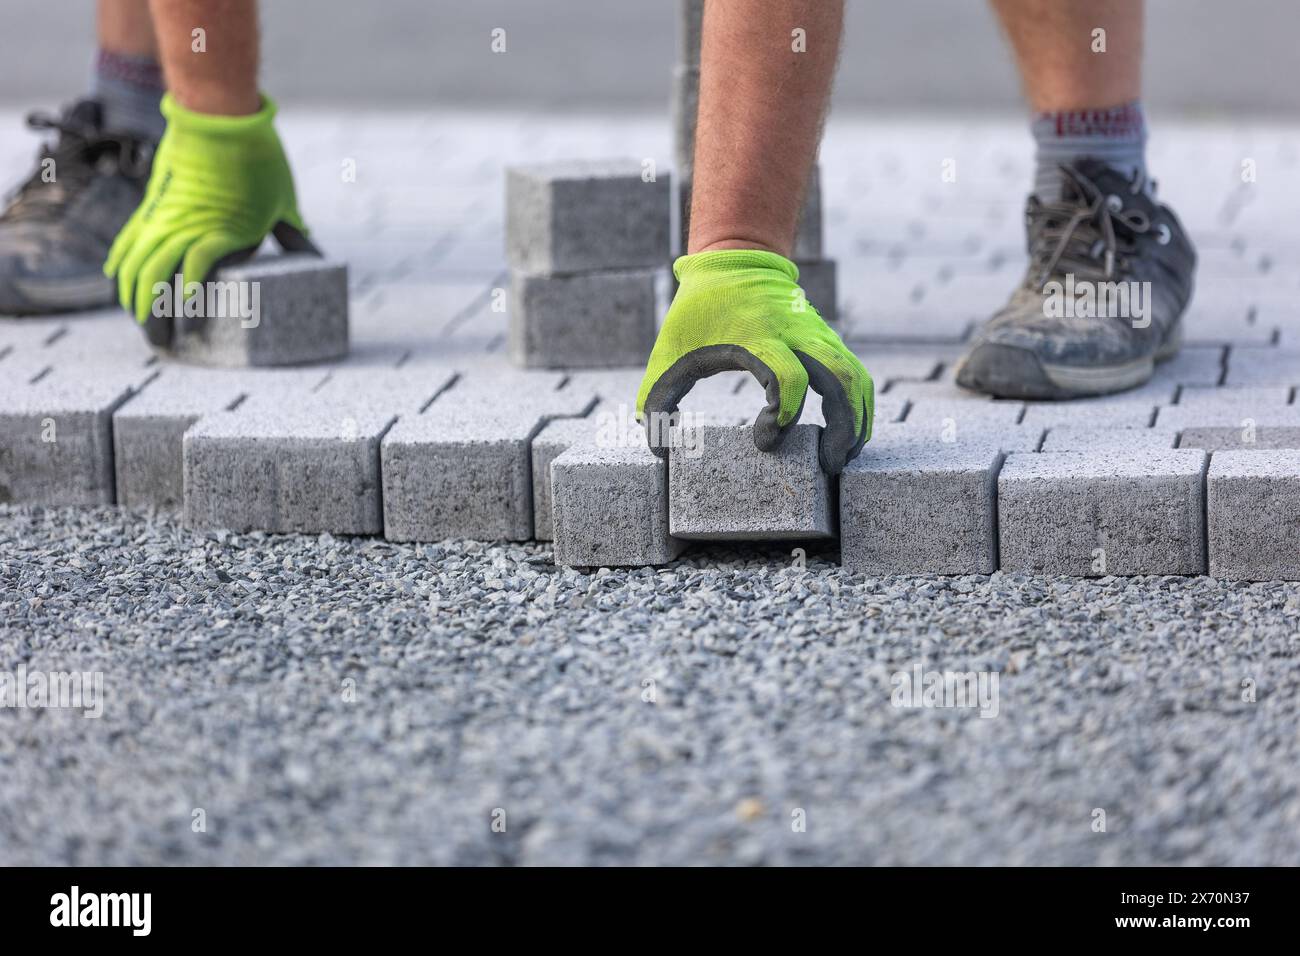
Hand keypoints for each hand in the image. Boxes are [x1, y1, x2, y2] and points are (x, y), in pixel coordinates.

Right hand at [104, 93, 312, 340]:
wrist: (220, 111)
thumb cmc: (259, 155)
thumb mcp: (282, 200)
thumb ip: (291, 229)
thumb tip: (312, 250)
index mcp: (220, 230)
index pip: (196, 276)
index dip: (189, 308)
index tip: (191, 333)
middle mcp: (185, 226)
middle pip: (158, 278)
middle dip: (154, 316)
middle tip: (160, 344)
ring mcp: (164, 214)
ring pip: (137, 262)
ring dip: (133, 296)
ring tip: (138, 322)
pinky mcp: (153, 202)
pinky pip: (130, 237)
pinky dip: (121, 262)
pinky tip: (117, 281)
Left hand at [637, 250, 872, 474]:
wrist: (736, 258)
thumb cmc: (699, 309)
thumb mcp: (671, 349)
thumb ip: (659, 397)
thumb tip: (657, 446)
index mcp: (758, 335)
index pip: (788, 377)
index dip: (783, 415)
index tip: (764, 442)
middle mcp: (797, 334)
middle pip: (840, 380)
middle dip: (842, 427)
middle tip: (827, 466)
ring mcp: (819, 336)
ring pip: (856, 379)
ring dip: (857, 421)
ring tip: (842, 458)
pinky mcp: (828, 341)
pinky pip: (855, 375)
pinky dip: (858, 407)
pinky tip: (847, 437)